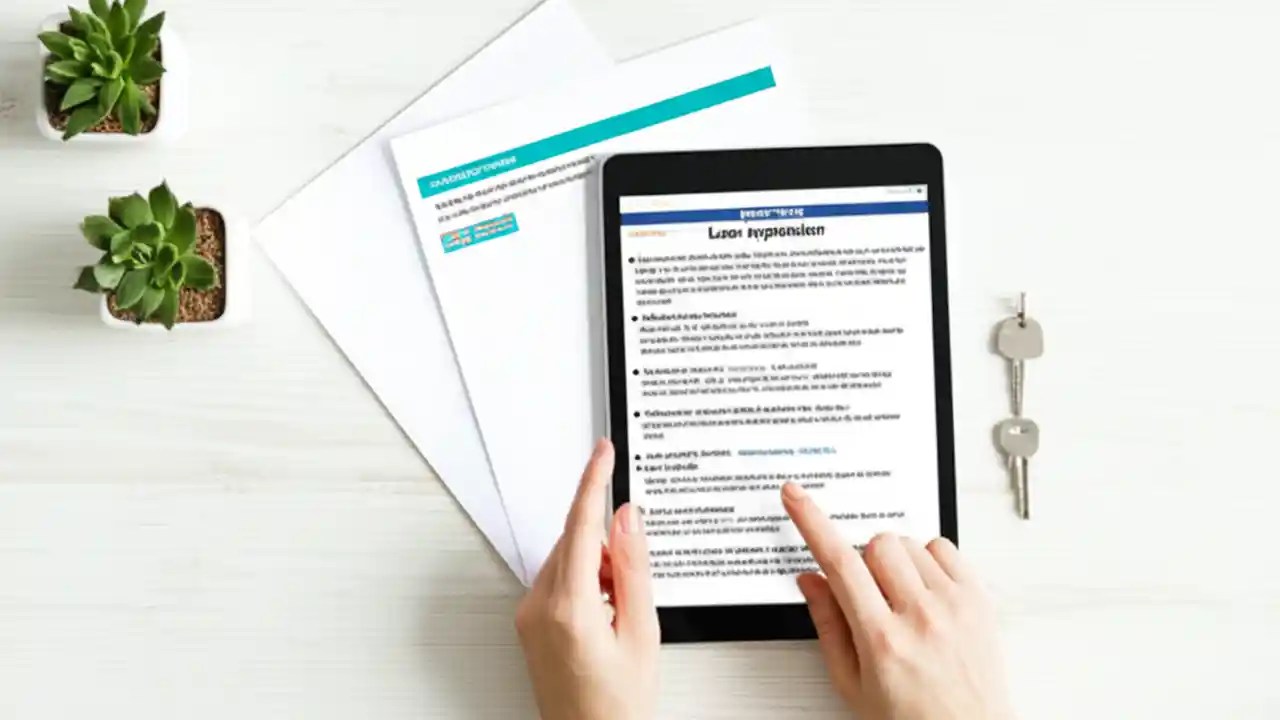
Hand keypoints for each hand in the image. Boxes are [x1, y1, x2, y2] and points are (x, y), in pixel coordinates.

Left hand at [515, 439, 659, 719]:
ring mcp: (529, 617)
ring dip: (596, 571)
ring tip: (619, 618)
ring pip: (566, 561)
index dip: (593, 481)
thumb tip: (626, 518)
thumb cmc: (619, 706)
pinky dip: (583, 586)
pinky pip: (557, 583)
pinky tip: (603, 621)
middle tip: (631, 592)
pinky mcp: (528, 624)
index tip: (602, 451)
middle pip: (574, 543)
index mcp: (569, 607)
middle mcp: (539, 607)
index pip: (581, 525)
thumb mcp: (642, 633)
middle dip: (606, 550)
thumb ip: (633, 568)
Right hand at [782, 483, 1013, 719]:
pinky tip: (925, 592)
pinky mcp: (979, 599)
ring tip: (901, 600)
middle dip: (863, 560)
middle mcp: (920, 617)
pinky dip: (927, 561)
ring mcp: (954, 605)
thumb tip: (811, 580)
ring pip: (909, 543)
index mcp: (882, 639)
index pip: (839, 563)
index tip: (796, 496)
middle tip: (869, 593)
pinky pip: (943, 548)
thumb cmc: (910, 719)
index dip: (812, 522)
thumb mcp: (851, 683)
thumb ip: (828, 625)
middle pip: (877, 544)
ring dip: (895, 562)